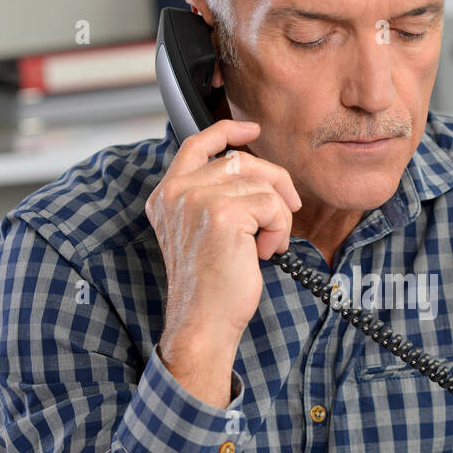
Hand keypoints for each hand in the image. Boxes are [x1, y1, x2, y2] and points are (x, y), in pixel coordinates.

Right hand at [145, 119, 301, 399]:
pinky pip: (272, 204)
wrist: (203, 322)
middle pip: (241, 160)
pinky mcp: (223, 213)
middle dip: (274, 183)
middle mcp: (176, 192)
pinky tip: (265, 253)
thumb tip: (256, 172)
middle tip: (286, 211)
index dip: (228, 131)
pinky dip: (279, 229)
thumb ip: (214, 198)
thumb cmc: (209, 286)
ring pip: (261, 183)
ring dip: (277, 215)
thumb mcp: (202, 233)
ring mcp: (197, 199)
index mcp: (166, 195)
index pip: (197, 144)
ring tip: (266, 245)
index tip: (252, 130)